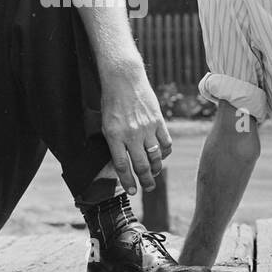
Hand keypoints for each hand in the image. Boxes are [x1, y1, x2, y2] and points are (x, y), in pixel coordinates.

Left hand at [99, 66, 171, 195]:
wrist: (124, 79)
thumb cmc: (112, 102)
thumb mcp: (106, 124)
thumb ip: (114, 144)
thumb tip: (124, 163)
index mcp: (114, 136)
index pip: (122, 166)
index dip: (128, 182)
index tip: (132, 191)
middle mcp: (131, 135)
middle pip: (141, 166)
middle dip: (145, 181)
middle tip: (148, 188)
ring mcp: (146, 128)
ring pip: (155, 157)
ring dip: (155, 170)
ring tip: (154, 174)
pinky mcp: (158, 121)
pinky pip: (166, 143)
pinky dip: (165, 153)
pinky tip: (161, 155)